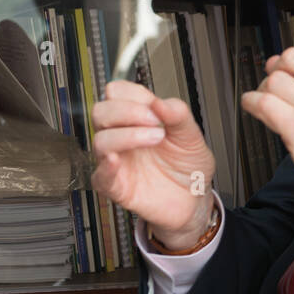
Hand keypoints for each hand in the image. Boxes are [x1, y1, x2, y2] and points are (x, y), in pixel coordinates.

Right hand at [91, 81, 216, 249]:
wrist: (194, 200)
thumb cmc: (188, 167)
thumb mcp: (191, 136)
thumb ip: (178, 115)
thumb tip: (160, 101)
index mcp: (137, 120)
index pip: (116, 93)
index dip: (133, 94)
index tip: (154, 105)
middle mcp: (122, 137)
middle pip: (101, 111)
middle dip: (127, 110)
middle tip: (154, 121)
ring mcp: (117, 161)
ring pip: (100, 139)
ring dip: (128, 135)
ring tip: (155, 138)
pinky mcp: (116, 187)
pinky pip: (100, 176)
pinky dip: (106, 166)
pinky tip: (118, 160)